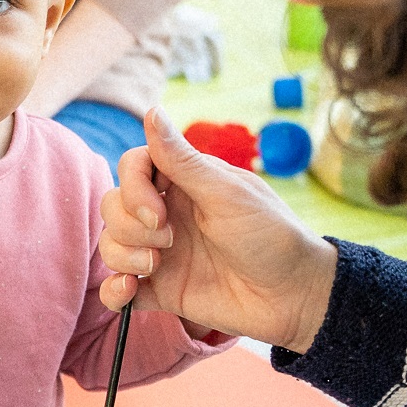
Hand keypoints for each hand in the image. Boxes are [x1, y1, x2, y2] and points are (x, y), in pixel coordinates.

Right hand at [101, 108, 336, 351]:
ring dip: (123, 255)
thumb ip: (182, 159)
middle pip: (115, 206)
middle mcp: (168, 215)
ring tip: (156, 267)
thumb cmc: (270, 235)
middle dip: (130, 224)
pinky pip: (118, 289)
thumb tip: (152, 109)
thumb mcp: (227, 194)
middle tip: (168, 240)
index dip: (133, 186)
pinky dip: (113, 292)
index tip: (159, 211)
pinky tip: (129, 291)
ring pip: (112, 244)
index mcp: (185, 183)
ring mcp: (162, 253)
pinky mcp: (161, 290)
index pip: (133, 167)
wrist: (294, 296)